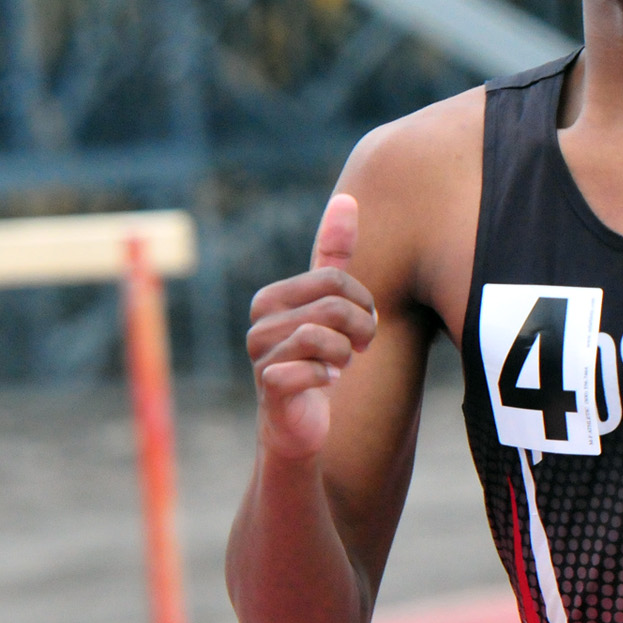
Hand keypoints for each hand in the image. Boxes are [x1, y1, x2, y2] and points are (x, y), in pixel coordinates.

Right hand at [246, 193, 378, 461]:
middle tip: (358, 347)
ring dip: (346, 355)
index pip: (335, 278)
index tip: (362, 323)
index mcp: (272, 297)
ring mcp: (260, 353)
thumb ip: (334, 255)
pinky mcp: (269, 385)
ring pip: (326, 336)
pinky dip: (330, 376)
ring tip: (340, 365)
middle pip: (335, 305)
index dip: (363, 302)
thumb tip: (346, 198)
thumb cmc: (315, 360)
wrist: (300, 424)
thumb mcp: (328, 304)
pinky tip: (324, 383)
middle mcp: (259, 321)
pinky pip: (313, 367)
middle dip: (361, 328)